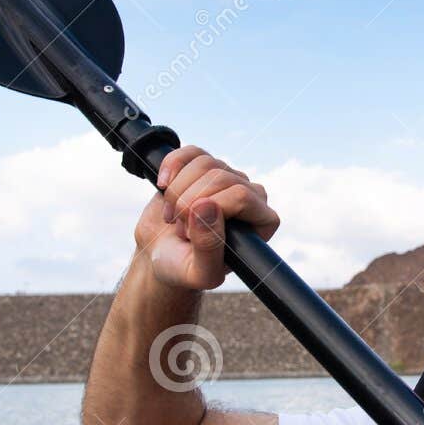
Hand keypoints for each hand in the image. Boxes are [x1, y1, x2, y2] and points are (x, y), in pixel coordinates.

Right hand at [134, 146, 279, 290]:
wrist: (161, 256)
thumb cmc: (185, 269)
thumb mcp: (199, 272)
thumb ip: (209, 247)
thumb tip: (207, 205)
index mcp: (262, 222)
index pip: (241, 196)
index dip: (207, 212)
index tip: (190, 233)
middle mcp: (250, 195)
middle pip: (220, 177)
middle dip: (188, 204)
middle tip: (180, 229)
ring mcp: (227, 176)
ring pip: (204, 163)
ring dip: (176, 192)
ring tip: (174, 217)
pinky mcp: (204, 165)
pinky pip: (190, 152)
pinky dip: (170, 168)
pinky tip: (163, 187)